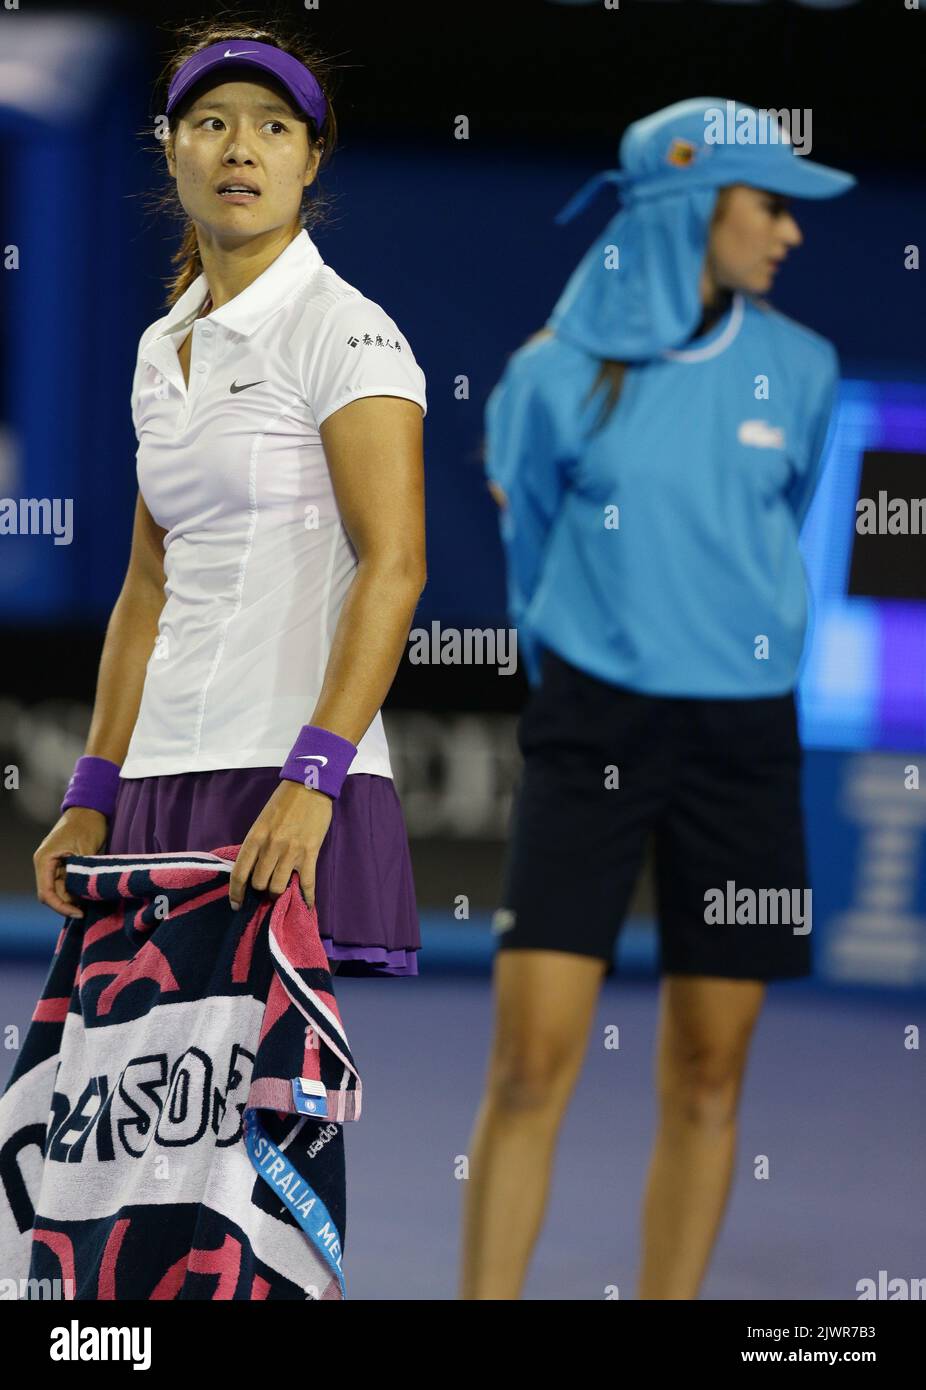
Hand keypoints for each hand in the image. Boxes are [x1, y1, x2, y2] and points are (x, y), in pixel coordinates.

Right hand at [33, 807, 109, 917]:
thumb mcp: (86, 850)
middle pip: (53, 894)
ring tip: (92, 901)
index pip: (46, 893)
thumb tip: (84, 895)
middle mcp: (45, 864)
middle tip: (89, 909)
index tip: (79, 913)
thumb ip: (82, 873)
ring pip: (61, 890)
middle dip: (69, 904)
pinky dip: (77, 889)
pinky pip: (67, 883)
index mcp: (44, 860)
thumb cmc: (87, 824)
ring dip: (74, 898)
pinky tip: (91, 893)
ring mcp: (54, 864)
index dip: (61, 907)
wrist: (91, 808)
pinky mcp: (64, 864)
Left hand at [229, 779, 332, 910]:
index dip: (236, 893)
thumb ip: (257, 844)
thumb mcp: (261, 822)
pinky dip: (307, 898)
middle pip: (259, 883)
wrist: (309, 787)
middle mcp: (271, 847)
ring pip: (279, 887)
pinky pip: (307, 883)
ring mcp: (291, 852)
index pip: (239, 873)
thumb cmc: (283, 802)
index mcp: (255, 838)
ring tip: (282, 890)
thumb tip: (254, 869)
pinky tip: (307, 906)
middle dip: (261, 890)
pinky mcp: (310, 853)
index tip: (236, 904)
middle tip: (265, 889)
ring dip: (278, 893)